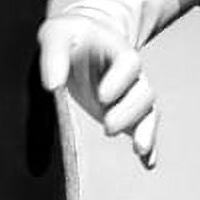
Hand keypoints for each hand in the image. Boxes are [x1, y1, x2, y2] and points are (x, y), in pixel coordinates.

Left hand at [36, 0, 180, 170]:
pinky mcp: (125, 114)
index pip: (129, 64)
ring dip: (145, 131)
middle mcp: (129, 76)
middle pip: (143, 93)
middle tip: (107, 128)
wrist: (82, 39)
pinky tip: (148, 164)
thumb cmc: (68, 35)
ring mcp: (130, 96)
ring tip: (138, 150)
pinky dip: (149, 146)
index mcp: (117, 50)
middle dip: (129, 112)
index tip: (101, 96)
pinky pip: (144, 129)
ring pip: (148, 113)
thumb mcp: (55, 35)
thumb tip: (51, 86)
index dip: (120, 80)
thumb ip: (53, 56)